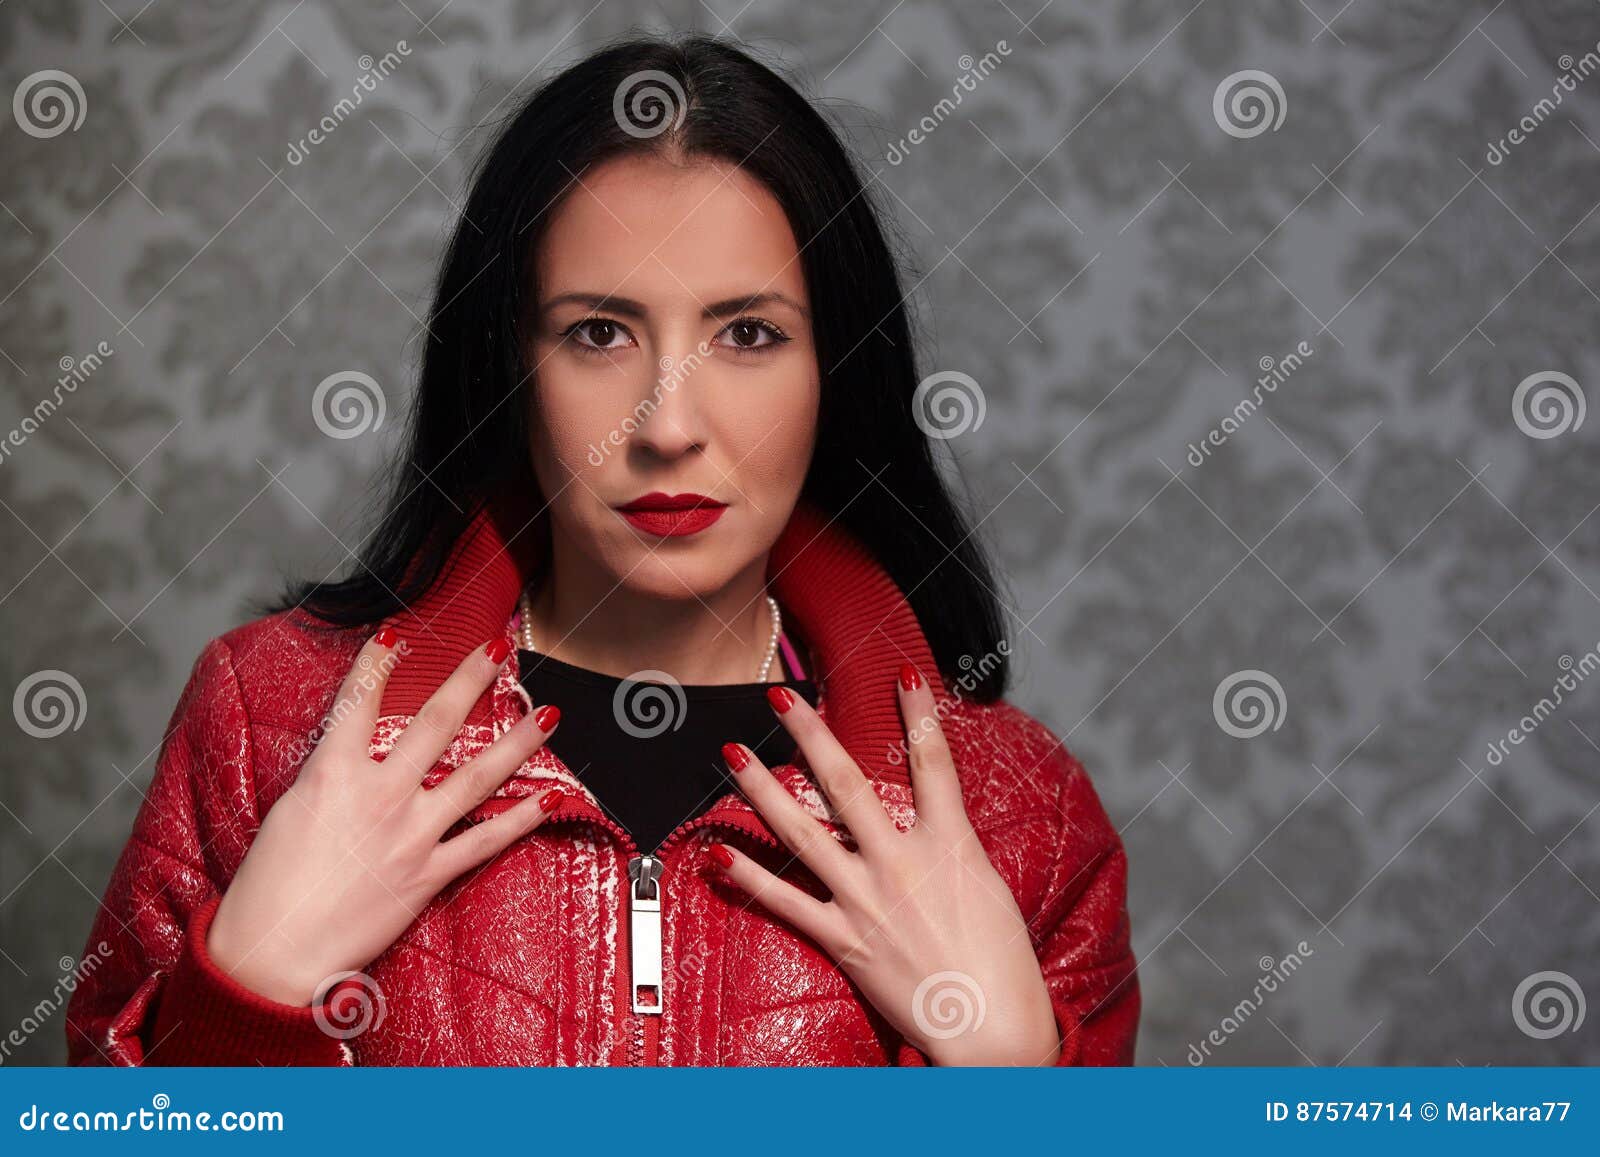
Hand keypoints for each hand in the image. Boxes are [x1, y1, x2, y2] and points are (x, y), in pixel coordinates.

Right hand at [207, 631, 562, 1005]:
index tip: (397, 633)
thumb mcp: (288, 811)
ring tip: (547, 714)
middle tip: (496, 648)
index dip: (377, 663)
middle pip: (435, 722)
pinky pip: (484, 841)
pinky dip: (521, 820)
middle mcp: (380, 795)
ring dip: (517, 742)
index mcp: (333, 774)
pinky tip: (549, 800)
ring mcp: (410, 833)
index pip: (358, 702)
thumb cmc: (268, 888)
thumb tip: (348, 758)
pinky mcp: (428, 873)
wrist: (274, 953)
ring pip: (476, 775)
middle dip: (469, 679)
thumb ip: (328, 778)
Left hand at [712, 665, 1061, 1064]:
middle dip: (810, 735)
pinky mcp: (844, 939)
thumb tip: (936, 812)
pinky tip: (714, 853)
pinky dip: (746, 878)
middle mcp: (902, 863)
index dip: (919, 713)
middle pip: (847, 783)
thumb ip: (954, 844)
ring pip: (803, 832)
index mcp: (951, 844)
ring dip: (763, 790)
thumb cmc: (1002, 962)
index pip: (933, 762)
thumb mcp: (990, 885)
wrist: (992, 1027)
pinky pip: (784, 902)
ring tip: (733, 754)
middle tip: (780, 698)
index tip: (901, 672)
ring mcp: (867, 900)